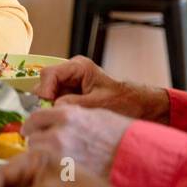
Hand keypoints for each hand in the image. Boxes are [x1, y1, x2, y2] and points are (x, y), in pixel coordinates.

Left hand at [22, 104, 135, 178]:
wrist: (141, 158)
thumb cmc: (122, 136)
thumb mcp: (94, 115)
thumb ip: (68, 117)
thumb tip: (52, 122)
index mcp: (66, 115)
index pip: (34, 118)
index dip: (33, 126)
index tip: (31, 131)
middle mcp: (59, 134)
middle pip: (33, 140)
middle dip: (39, 145)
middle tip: (49, 151)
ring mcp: (62, 157)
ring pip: (39, 159)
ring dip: (45, 161)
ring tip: (60, 164)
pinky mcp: (67, 176)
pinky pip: (50, 175)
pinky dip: (54, 175)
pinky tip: (65, 175)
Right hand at [36, 55, 169, 121]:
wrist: (141, 107)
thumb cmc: (125, 102)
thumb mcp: (99, 103)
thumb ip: (74, 103)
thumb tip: (53, 107)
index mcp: (78, 67)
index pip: (50, 74)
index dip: (45, 89)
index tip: (48, 106)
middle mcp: (71, 72)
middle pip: (46, 82)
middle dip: (46, 99)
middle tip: (50, 115)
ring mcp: (70, 83)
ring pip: (49, 93)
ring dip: (51, 106)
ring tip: (59, 119)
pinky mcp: (72, 94)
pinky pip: (56, 100)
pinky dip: (58, 110)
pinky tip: (64, 119)